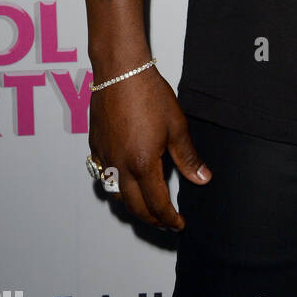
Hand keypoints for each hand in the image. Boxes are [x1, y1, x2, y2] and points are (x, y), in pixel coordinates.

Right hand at [88, 67, 210, 229]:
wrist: (121, 71)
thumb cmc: (149, 94)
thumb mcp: (177, 126)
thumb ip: (188, 157)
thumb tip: (202, 179)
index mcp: (142, 164)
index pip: (157, 204)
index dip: (169, 218)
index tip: (178, 224)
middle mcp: (120, 166)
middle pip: (134, 207)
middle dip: (151, 219)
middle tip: (165, 222)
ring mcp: (104, 157)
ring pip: (116, 194)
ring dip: (132, 206)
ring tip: (147, 206)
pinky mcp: (95, 146)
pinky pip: (103, 175)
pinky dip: (115, 185)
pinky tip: (124, 180)